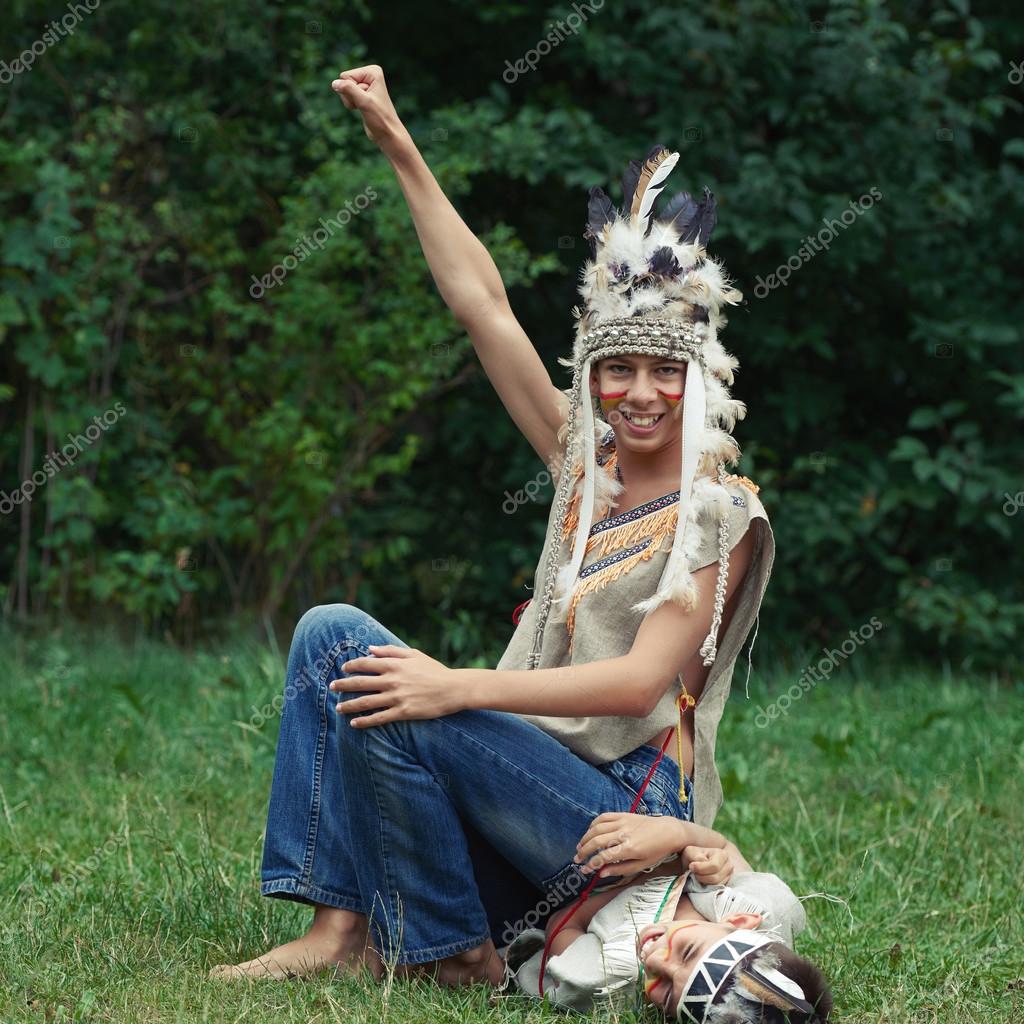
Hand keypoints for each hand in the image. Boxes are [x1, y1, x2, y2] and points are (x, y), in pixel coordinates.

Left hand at [330, 645, 462, 726]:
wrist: (453, 689)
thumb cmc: (434, 670)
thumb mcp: (414, 655)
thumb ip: (391, 651)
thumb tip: (370, 649)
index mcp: (394, 665)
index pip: (366, 664)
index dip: (351, 666)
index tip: (343, 669)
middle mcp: (392, 680)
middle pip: (360, 683)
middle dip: (343, 685)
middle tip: (331, 687)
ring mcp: (396, 697)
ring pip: (366, 702)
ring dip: (349, 705)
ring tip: (338, 708)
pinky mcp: (403, 712)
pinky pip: (379, 718)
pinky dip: (364, 721)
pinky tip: (354, 724)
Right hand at [331, 64, 403, 146]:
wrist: (387, 133)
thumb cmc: (380, 118)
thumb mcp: (364, 102)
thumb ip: (348, 89)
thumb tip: (334, 83)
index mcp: (373, 71)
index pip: (346, 76)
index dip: (352, 91)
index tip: (366, 100)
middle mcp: (369, 75)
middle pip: (344, 81)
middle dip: (350, 96)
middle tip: (365, 105)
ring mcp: (364, 84)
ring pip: (343, 89)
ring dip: (350, 101)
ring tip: (364, 107)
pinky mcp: (361, 94)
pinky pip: (346, 95)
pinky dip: (350, 104)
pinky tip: (361, 109)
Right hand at [572, 813, 683, 878]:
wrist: (668, 831)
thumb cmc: (656, 851)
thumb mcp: (642, 865)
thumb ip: (620, 869)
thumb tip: (602, 873)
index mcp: (630, 849)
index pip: (604, 857)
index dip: (591, 864)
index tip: (584, 869)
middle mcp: (624, 834)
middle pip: (597, 841)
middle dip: (584, 851)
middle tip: (577, 859)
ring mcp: (622, 822)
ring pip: (597, 828)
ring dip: (585, 838)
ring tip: (580, 847)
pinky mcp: (622, 814)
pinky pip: (603, 817)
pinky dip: (593, 824)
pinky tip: (590, 832)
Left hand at [682, 845, 732, 885]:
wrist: (696, 862)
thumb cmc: (694, 856)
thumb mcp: (692, 852)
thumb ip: (696, 857)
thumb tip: (701, 862)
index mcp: (722, 855)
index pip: (714, 866)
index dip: (700, 868)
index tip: (691, 866)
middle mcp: (729, 866)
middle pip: (715, 878)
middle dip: (701, 877)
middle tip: (693, 872)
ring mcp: (728, 877)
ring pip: (716, 885)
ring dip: (703, 882)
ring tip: (697, 875)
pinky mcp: (725, 884)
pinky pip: (716, 890)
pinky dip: (707, 887)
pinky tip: (702, 880)